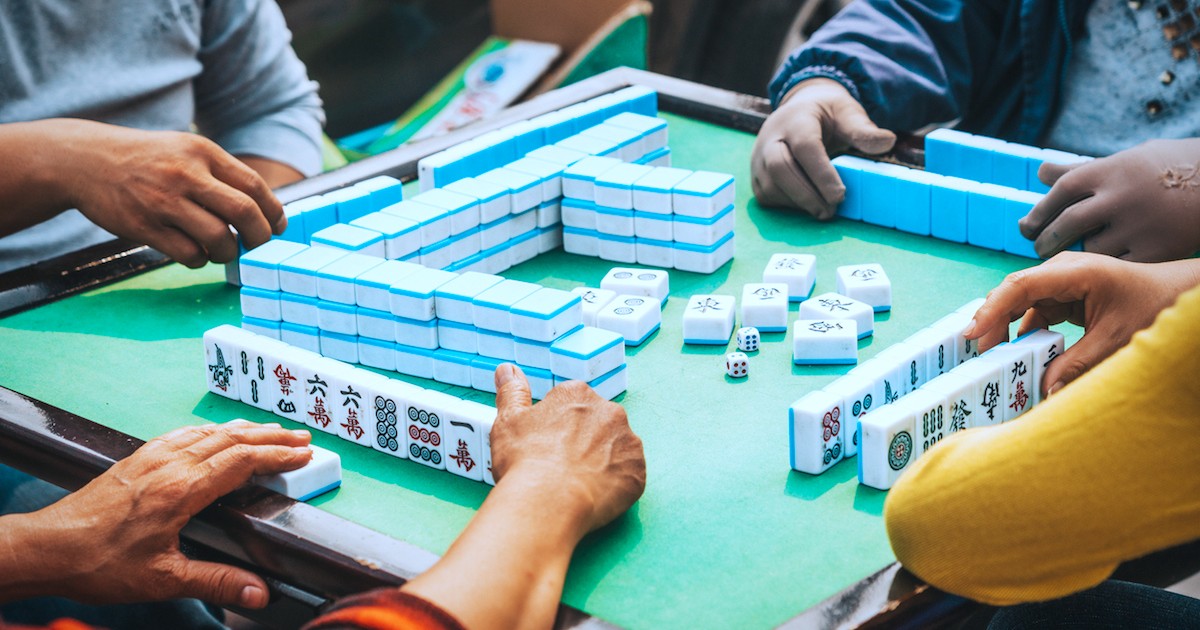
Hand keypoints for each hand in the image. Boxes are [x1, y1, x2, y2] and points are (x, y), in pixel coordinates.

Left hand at [0, 421, 311, 607]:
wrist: (46, 548)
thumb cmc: (98, 563)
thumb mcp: (162, 579)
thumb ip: (215, 582)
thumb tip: (257, 592)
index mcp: (181, 489)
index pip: (242, 461)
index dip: (278, 455)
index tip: (304, 453)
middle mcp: (168, 464)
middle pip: (231, 439)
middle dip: (271, 436)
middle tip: (301, 437)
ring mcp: (150, 457)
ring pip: (208, 432)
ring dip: (245, 429)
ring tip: (270, 430)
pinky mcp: (136, 459)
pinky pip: (184, 434)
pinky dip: (211, 430)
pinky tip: (215, 433)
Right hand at [43, 119, 284, 267]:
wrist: (85, 160)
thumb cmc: (147, 160)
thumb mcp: (186, 150)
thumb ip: (221, 174)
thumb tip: (263, 210)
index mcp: (202, 152)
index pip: (254, 186)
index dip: (274, 212)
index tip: (278, 227)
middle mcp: (186, 174)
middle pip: (244, 213)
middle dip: (260, 236)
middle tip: (257, 245)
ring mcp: (164, 201)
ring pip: (219, 238)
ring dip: (229, 253)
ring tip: (223, 251)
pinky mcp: (144, 226)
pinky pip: (189, 254)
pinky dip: (201, 260)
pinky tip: (196, 253)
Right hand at [397, 367, 644, 629]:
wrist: (544, 503)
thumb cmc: (520, 464)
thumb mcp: (506, 421)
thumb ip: (510, 390)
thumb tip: (505, 366)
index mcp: (575, 395)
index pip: (575, 405)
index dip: (561, 430)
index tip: (551, 452)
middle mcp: (607, 411)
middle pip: (600, 425)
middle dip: (585, 445)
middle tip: (562, 475)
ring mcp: (626, 441)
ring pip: (618, 449)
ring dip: (602, 465)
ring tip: (576, 491)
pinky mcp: (638, 472)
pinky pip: (631, 476)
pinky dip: (616, 487)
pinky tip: (592, 501)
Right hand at [751, 78, 895, 218]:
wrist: (799, 111)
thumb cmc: (827, 115)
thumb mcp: (848, 114)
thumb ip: (864, 130)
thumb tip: (888, 141)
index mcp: (796, 119)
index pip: (804, 147)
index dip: (821, 174)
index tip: (841, 195)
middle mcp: (770, 137)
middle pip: (779, 168)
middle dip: (806, 194)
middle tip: (831, 210)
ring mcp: (758, 158)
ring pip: (770, 185)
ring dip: (797, 203)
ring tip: (823, 211)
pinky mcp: (756, 175)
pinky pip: (767, 195)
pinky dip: (787, 205)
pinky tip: (807, 204)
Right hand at [964, 252, 1199, 394]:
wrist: (1177, 294)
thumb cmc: (1153, 306)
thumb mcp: (1116, 340)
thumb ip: (1077, 365)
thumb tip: (1044, 391)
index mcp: (1074, 272)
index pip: (1020, 287)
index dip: (991, 310)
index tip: (972, 334)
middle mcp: (1061, 272)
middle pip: (1013, 293)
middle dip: (991, 322)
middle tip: (975, 352)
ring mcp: (1060, 283)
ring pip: (1020, 304)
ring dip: (1005, 329)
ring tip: (991, 356)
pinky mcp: (1064, 296)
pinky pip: (1034, 313)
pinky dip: (1024, 333)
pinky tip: (1018, 353)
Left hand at [1020, 138, 1199, 261]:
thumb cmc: (1169, 167)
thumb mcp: (1125, 159)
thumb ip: (1082, 170)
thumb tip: (1041, 172)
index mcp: (1109, 170)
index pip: (1059, 191)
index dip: (1039, 211)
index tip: (1028, 226)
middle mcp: (1119, 197)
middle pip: (1067, 223)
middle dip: (1046, 239)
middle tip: (1039, 247)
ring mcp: (1138, 225)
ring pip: (1090, 248)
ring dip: (1075, 254)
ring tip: (1067, 257)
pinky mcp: (1157, 249)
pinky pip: (1118, 265)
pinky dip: (1104, 268)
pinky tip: (1099, 267)